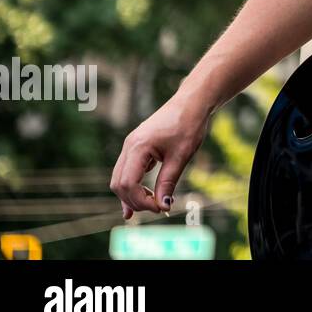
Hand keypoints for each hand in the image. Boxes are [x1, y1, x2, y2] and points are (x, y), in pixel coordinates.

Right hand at [111, 91, 212, 218]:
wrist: (192, 102)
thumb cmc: (189, 125)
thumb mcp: (181, 156)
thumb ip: (169, 182)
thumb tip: (163, 206)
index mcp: (138, 147)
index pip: (128, 184)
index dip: (141, 201)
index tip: (161, 208)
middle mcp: (129, 146)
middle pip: (119, 184)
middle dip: (135, 200)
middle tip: (158, 208)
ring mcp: (130, 146)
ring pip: (120, 179)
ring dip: (133, 195)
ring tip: (153, 206)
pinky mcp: (136, 147)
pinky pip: (127, 171)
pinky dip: (133, 186)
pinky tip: (141, 200)